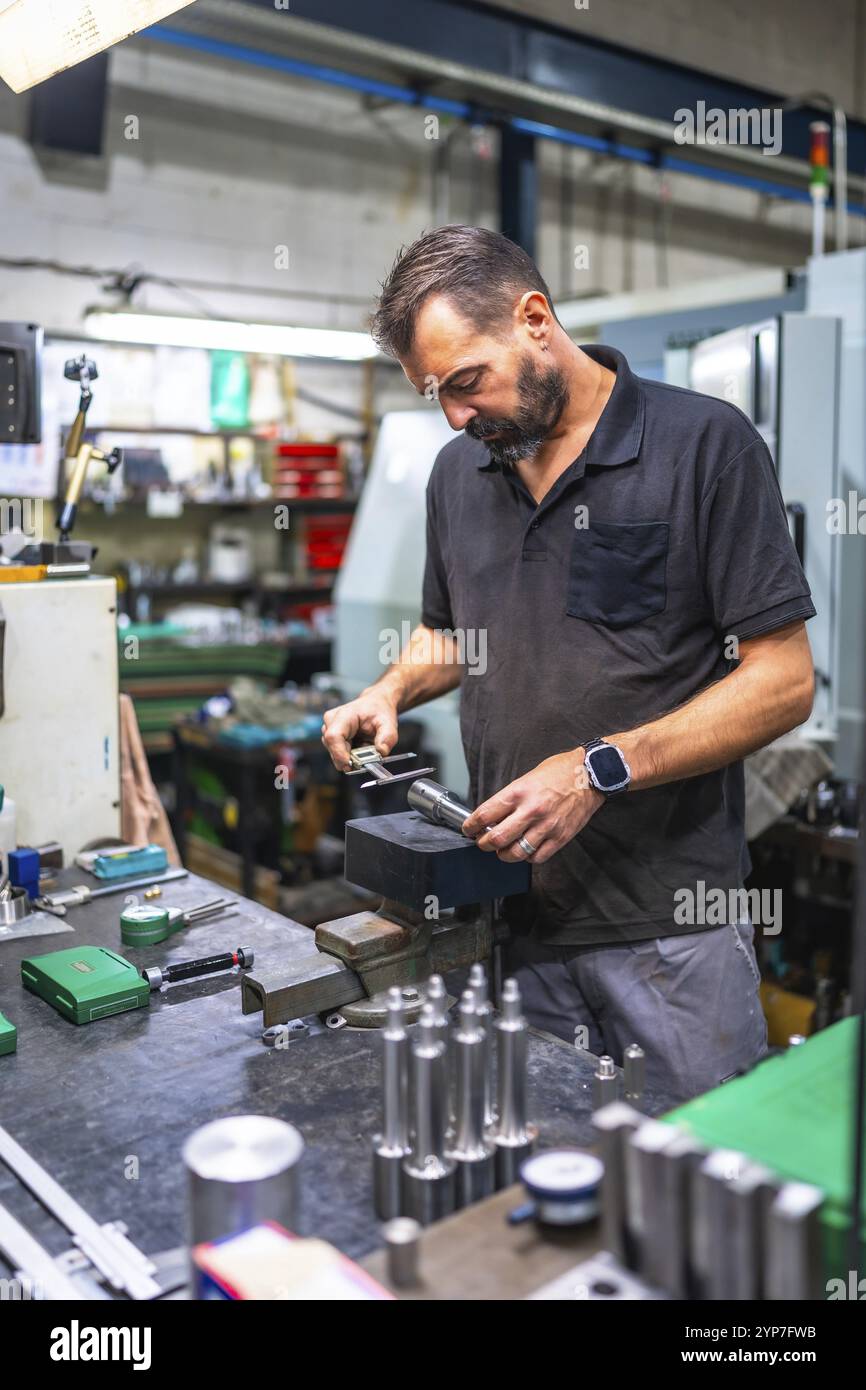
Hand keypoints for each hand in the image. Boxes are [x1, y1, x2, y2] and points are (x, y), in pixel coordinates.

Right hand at [321, 686, 398, 771]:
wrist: (376, 704)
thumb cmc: (379, 710)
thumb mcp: (389, 722)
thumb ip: (387, 737)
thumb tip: (381, 751)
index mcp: (344, 715)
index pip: (333, 736)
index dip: (339, 754)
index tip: (351, 765)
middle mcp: (332, 721)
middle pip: (333, 748)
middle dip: (350, 758)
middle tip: (368, 757)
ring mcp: (329, 729)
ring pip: (335, 753)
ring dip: (351, 755)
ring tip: (365, 745)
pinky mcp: (331, 736)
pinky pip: (338, 752)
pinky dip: (350, 754)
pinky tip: (360, 746)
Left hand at [461, 749, 603, 864]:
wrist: (590, 774)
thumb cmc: (559, 772)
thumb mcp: (527, 778)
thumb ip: (510, 798)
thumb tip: (492, 816)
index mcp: (519, 792)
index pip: (485, 815)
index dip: (471, 826)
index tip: (469, 829)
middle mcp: (531, 810)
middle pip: (497, 838)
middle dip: (484, 844)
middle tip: (482, 843)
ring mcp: (547, 826)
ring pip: (516, 853)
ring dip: (504, 855)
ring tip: (503, 850)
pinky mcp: (561, 836)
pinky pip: (538, 856)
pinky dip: (528, 857)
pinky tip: (526, 850)